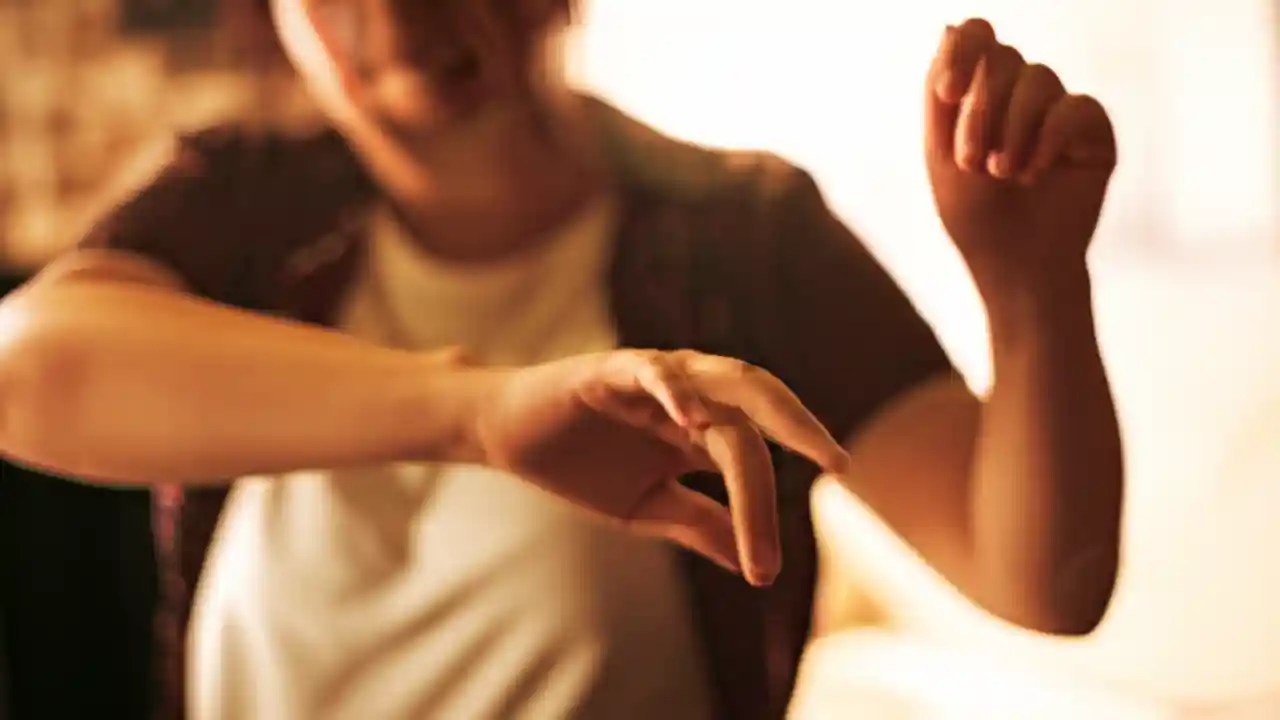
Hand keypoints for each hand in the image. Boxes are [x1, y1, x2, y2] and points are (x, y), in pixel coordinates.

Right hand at [472, 349, 849, 585]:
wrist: (509, 436)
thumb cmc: (582, 464)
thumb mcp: (648, 507)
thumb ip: (700, 525)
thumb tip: (753, 565)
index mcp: (699, 427)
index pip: (751, 457)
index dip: (767, 507)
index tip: (768, 571)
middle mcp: (688, 395)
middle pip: (759, 400)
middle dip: (802, 427)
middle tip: (838, 464)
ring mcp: (653, 378)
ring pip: (723, 379)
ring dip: (764, 406)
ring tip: (800, 440)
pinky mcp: (608, 369)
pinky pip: (652, 370)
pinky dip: (676, 389)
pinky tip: (696, 417)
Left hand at [925, 19, 1117, 287]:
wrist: (1016, 267)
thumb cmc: (974, 216)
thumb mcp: (942, 153)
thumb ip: (942, 90)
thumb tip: (950, 27)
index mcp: (978, 93)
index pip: (974, 36)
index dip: (962, 50)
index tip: (948, 94)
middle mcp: (1019, 95)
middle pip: (1003, 57)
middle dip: (981, 108)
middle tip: (971, 162)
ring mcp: (1058, 110)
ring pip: (1038, 79)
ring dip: (1012, 130)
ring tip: (1002, 175)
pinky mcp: (1092, 133)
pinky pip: (1075, 107)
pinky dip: (1049, 139)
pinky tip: (1033, 174)